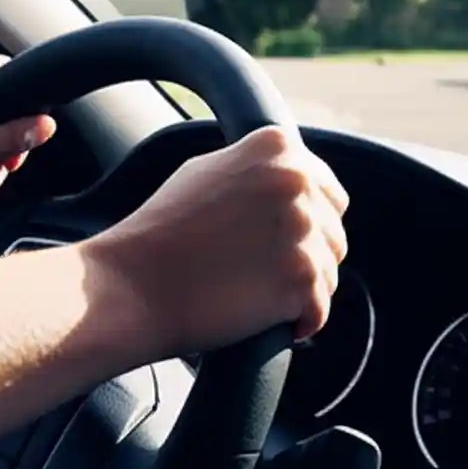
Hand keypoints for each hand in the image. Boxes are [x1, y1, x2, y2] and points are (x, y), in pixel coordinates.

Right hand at [81, 126, 348, 359]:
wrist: (133, 284)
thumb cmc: (161, 230)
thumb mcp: (205, 169)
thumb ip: (257, 167)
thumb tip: (293, 175)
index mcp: (276, 147)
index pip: (327, 188)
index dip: (305, 219)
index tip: (277, 238)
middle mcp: (296, 182)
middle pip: (333, 229)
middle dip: (305, 252)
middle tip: (260, 268)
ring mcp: (301, 231)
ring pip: (329, 271)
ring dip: (300, 289)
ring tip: (255, 292)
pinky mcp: (301, 281)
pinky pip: (320, 308)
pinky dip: (299, 320)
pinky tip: (271, 319)